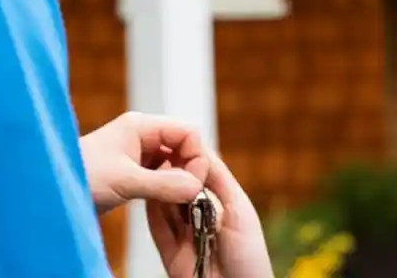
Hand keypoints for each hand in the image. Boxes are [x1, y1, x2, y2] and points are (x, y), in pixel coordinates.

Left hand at [80, 112, 210, 214]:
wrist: (48, 192)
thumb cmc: (80, 176)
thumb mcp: (125, 181)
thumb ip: (163, 183)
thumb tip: (196, 187)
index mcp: (140, 126)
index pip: (187, 132)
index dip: (197, 156)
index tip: (195, 182)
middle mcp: (141, 135)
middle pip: (183, 146)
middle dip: (191, 168)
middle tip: (192, 194)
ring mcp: (137, 154)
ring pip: (174, 162)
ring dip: (180, 179)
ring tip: (181, 199)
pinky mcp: (133, 172)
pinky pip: (162, 175)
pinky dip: (169, 187)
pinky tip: (168, 201)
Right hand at [148, 151, 271, 276]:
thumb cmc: (249, 256)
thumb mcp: (238, 210)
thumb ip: (219, 181)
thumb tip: (201, 151)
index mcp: (222, 207)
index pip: (201, 177)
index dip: (188, 159)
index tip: (174, 140)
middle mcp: (202, 220)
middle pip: (180, 190)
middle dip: (170, 173)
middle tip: (156, 153)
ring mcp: (185, 237)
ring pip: (166, 208)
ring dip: (159, 190)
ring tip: (149, 168)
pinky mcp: (171, 254)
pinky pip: (157, 230)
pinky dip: (152, 213)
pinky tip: (146, 194)